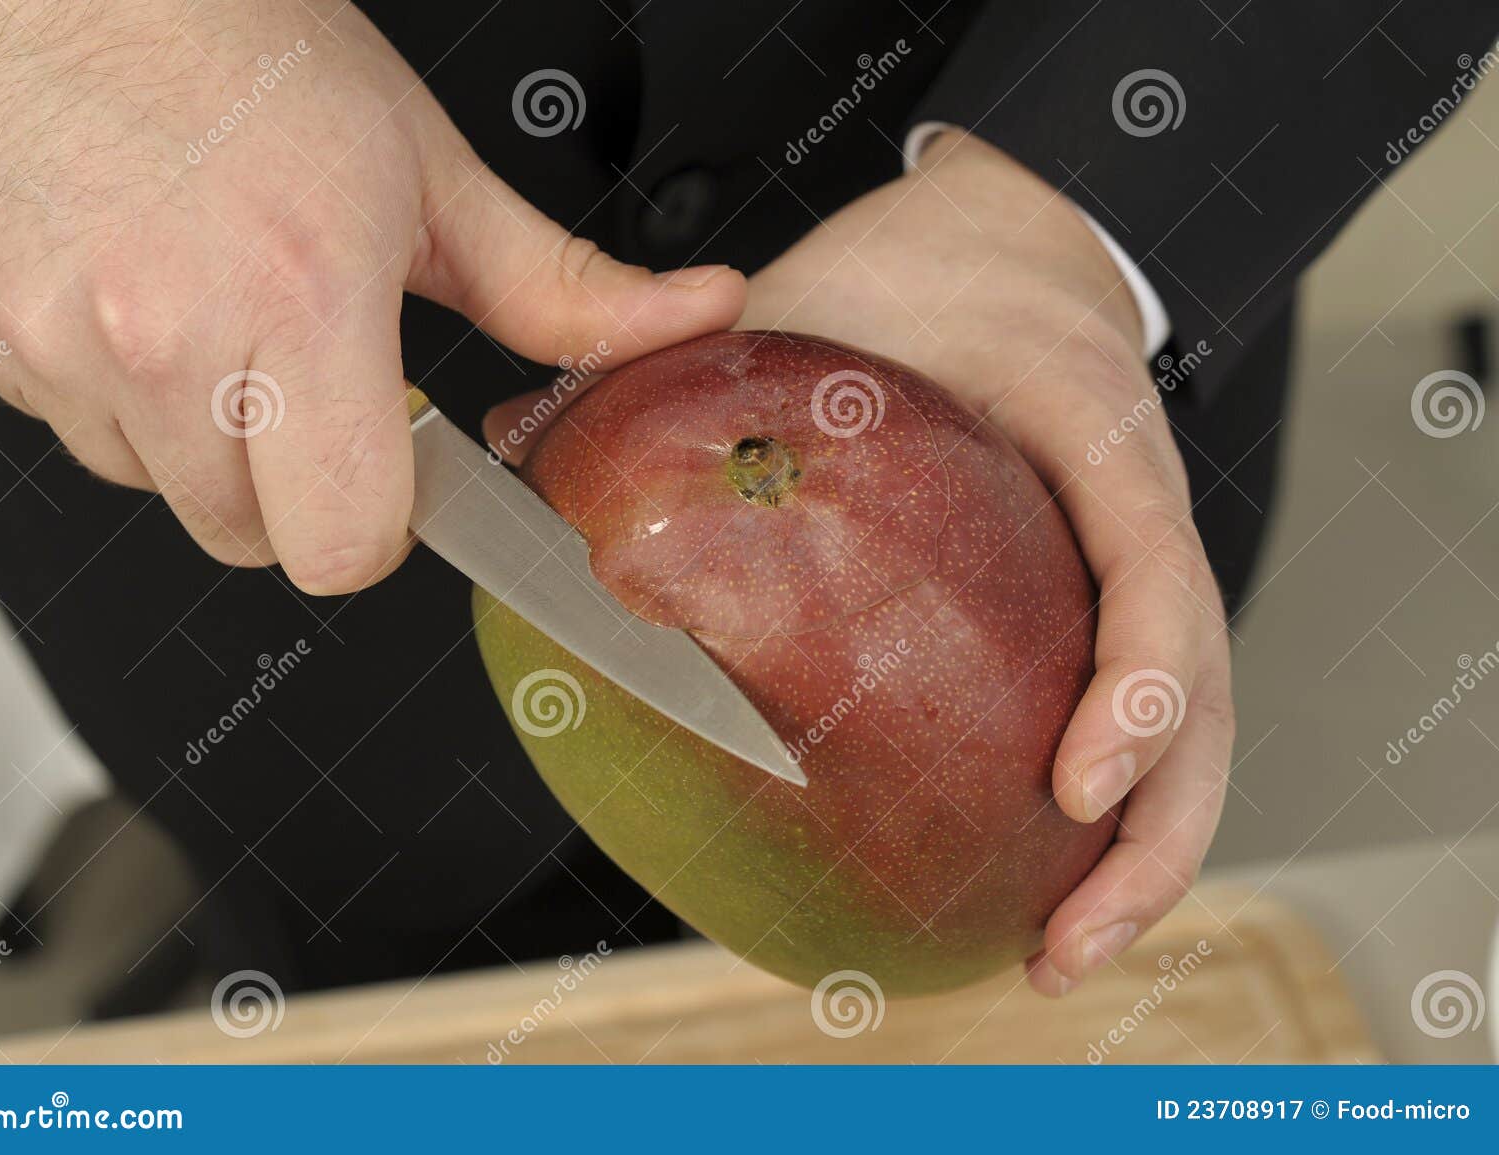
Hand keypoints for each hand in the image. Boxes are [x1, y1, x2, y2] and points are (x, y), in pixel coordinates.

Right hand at [0, 0, 742, 592]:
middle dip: (290, 481)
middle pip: (252, 538)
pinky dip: (112, 393)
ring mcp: (56, 342)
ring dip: (197, 434)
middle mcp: (164, 336)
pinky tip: (129, 291)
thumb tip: (699, 315)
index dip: (376, 522)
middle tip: (293, 365)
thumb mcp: (432, 175)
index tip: (378, 460)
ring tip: (206, 308)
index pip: (343, 547)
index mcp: (301, 300)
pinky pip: (72, 435)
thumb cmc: (251, 55)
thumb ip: (565, 290)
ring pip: (159, 489)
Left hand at [737, 131, 1232, 995]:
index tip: (1072, 785)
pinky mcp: (1094, 605)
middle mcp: (1133, 520)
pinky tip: (1021, 876)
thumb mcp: (820, 303)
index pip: (1152, 568)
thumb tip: (519, 432)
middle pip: (1201, 697)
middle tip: (1060, 947)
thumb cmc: (915, 280)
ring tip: (1053, 957)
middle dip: (1150, 839)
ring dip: (1136, 859)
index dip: (1136, 685)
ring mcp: (1125, 571)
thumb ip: (698, 363)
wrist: (1000, 251)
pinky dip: (1097, 809)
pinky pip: (1118, 711)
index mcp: (1090, 434)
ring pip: (1184, 732)